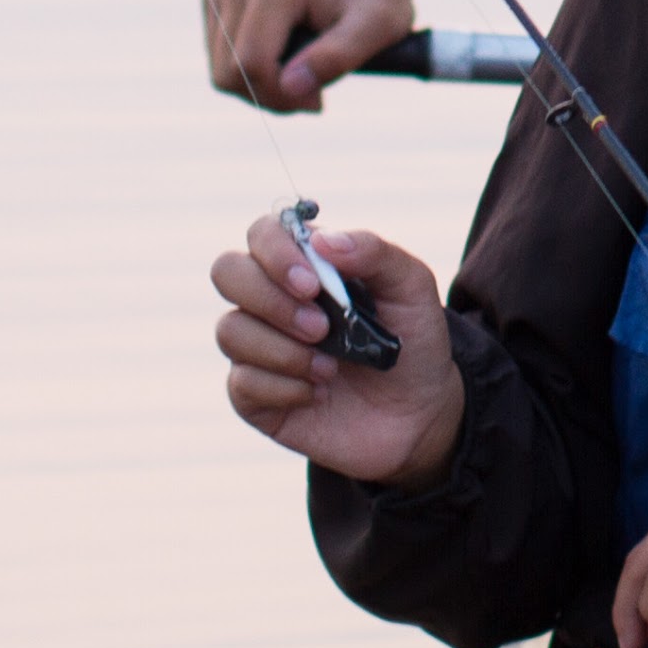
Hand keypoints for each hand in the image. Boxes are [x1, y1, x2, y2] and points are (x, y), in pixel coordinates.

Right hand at [203, 0, 424, 111]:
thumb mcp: (378, 25)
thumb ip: (339, 56)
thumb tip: (291, 88)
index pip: (252, 63)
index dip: (281, 96)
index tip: (319, 101)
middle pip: (228, 73)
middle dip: (271, 96)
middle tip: (313, 92)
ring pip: (220, 72)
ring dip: (260, 88)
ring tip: (303, 73)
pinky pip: (219, 60)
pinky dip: (249, 74)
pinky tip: (284, 59)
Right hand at [213, 213, 459, 489]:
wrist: (420, 414)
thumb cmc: (412, 340)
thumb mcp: (411, 288)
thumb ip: (375, 253)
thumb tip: (321, 240)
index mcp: (307, 264)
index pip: (263, 234)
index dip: (277, 253)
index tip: (313, 285)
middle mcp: (273, 300)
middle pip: (227, 272)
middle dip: (270, 299)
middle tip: (320, 328)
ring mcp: (259, 347)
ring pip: (230, 330)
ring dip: (282, 350)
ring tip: (330, 368)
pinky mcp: (254, 396)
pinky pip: (240, 383)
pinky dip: (283, 388)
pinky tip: (317, 393)